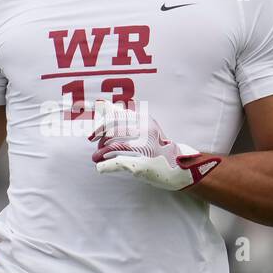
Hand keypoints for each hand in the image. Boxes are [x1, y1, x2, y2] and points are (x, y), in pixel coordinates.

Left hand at [88, 99, 220, 190]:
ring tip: (97, 159)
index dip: (99, 127)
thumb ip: (124, 116)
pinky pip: (116, 163)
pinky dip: (105, 166)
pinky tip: (102, 168)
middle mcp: (145, 131)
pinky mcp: (142, 164)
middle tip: (96, 150)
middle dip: (99, 141)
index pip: (114, 118)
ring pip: (112, 146)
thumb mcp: (144, 126)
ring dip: (100, 154)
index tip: (92, 136)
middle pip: (111, 132)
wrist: (181, 167)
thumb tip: (102, 104)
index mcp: (144, 120)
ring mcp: (144, 148)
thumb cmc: (157, 147)